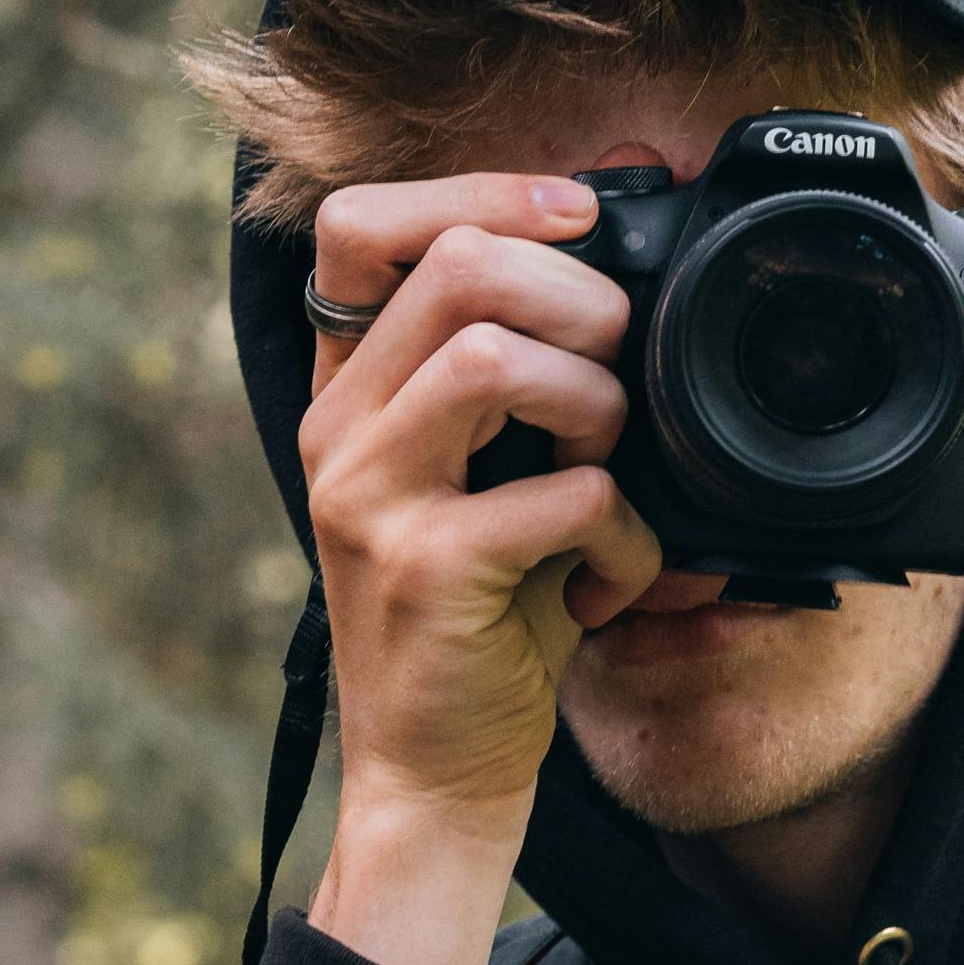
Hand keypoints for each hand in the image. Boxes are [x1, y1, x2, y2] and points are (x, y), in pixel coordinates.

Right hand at [296, 175, 664, 964]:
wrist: (438, 773)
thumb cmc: (484, 618)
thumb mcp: (494, 473)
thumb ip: (530, 366)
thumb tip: (621, 224)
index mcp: (351, 393)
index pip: (363, 224)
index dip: (482, 190)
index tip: (581, 215)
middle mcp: (339, 431)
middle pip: (453, 265)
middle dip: (576, 295)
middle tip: (621, 369)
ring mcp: (368, 498)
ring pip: (491, 357)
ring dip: (596, 402)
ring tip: (613, 468)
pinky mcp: (423, 571)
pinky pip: (558, 493)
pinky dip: (624, 529)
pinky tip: (616, 575)